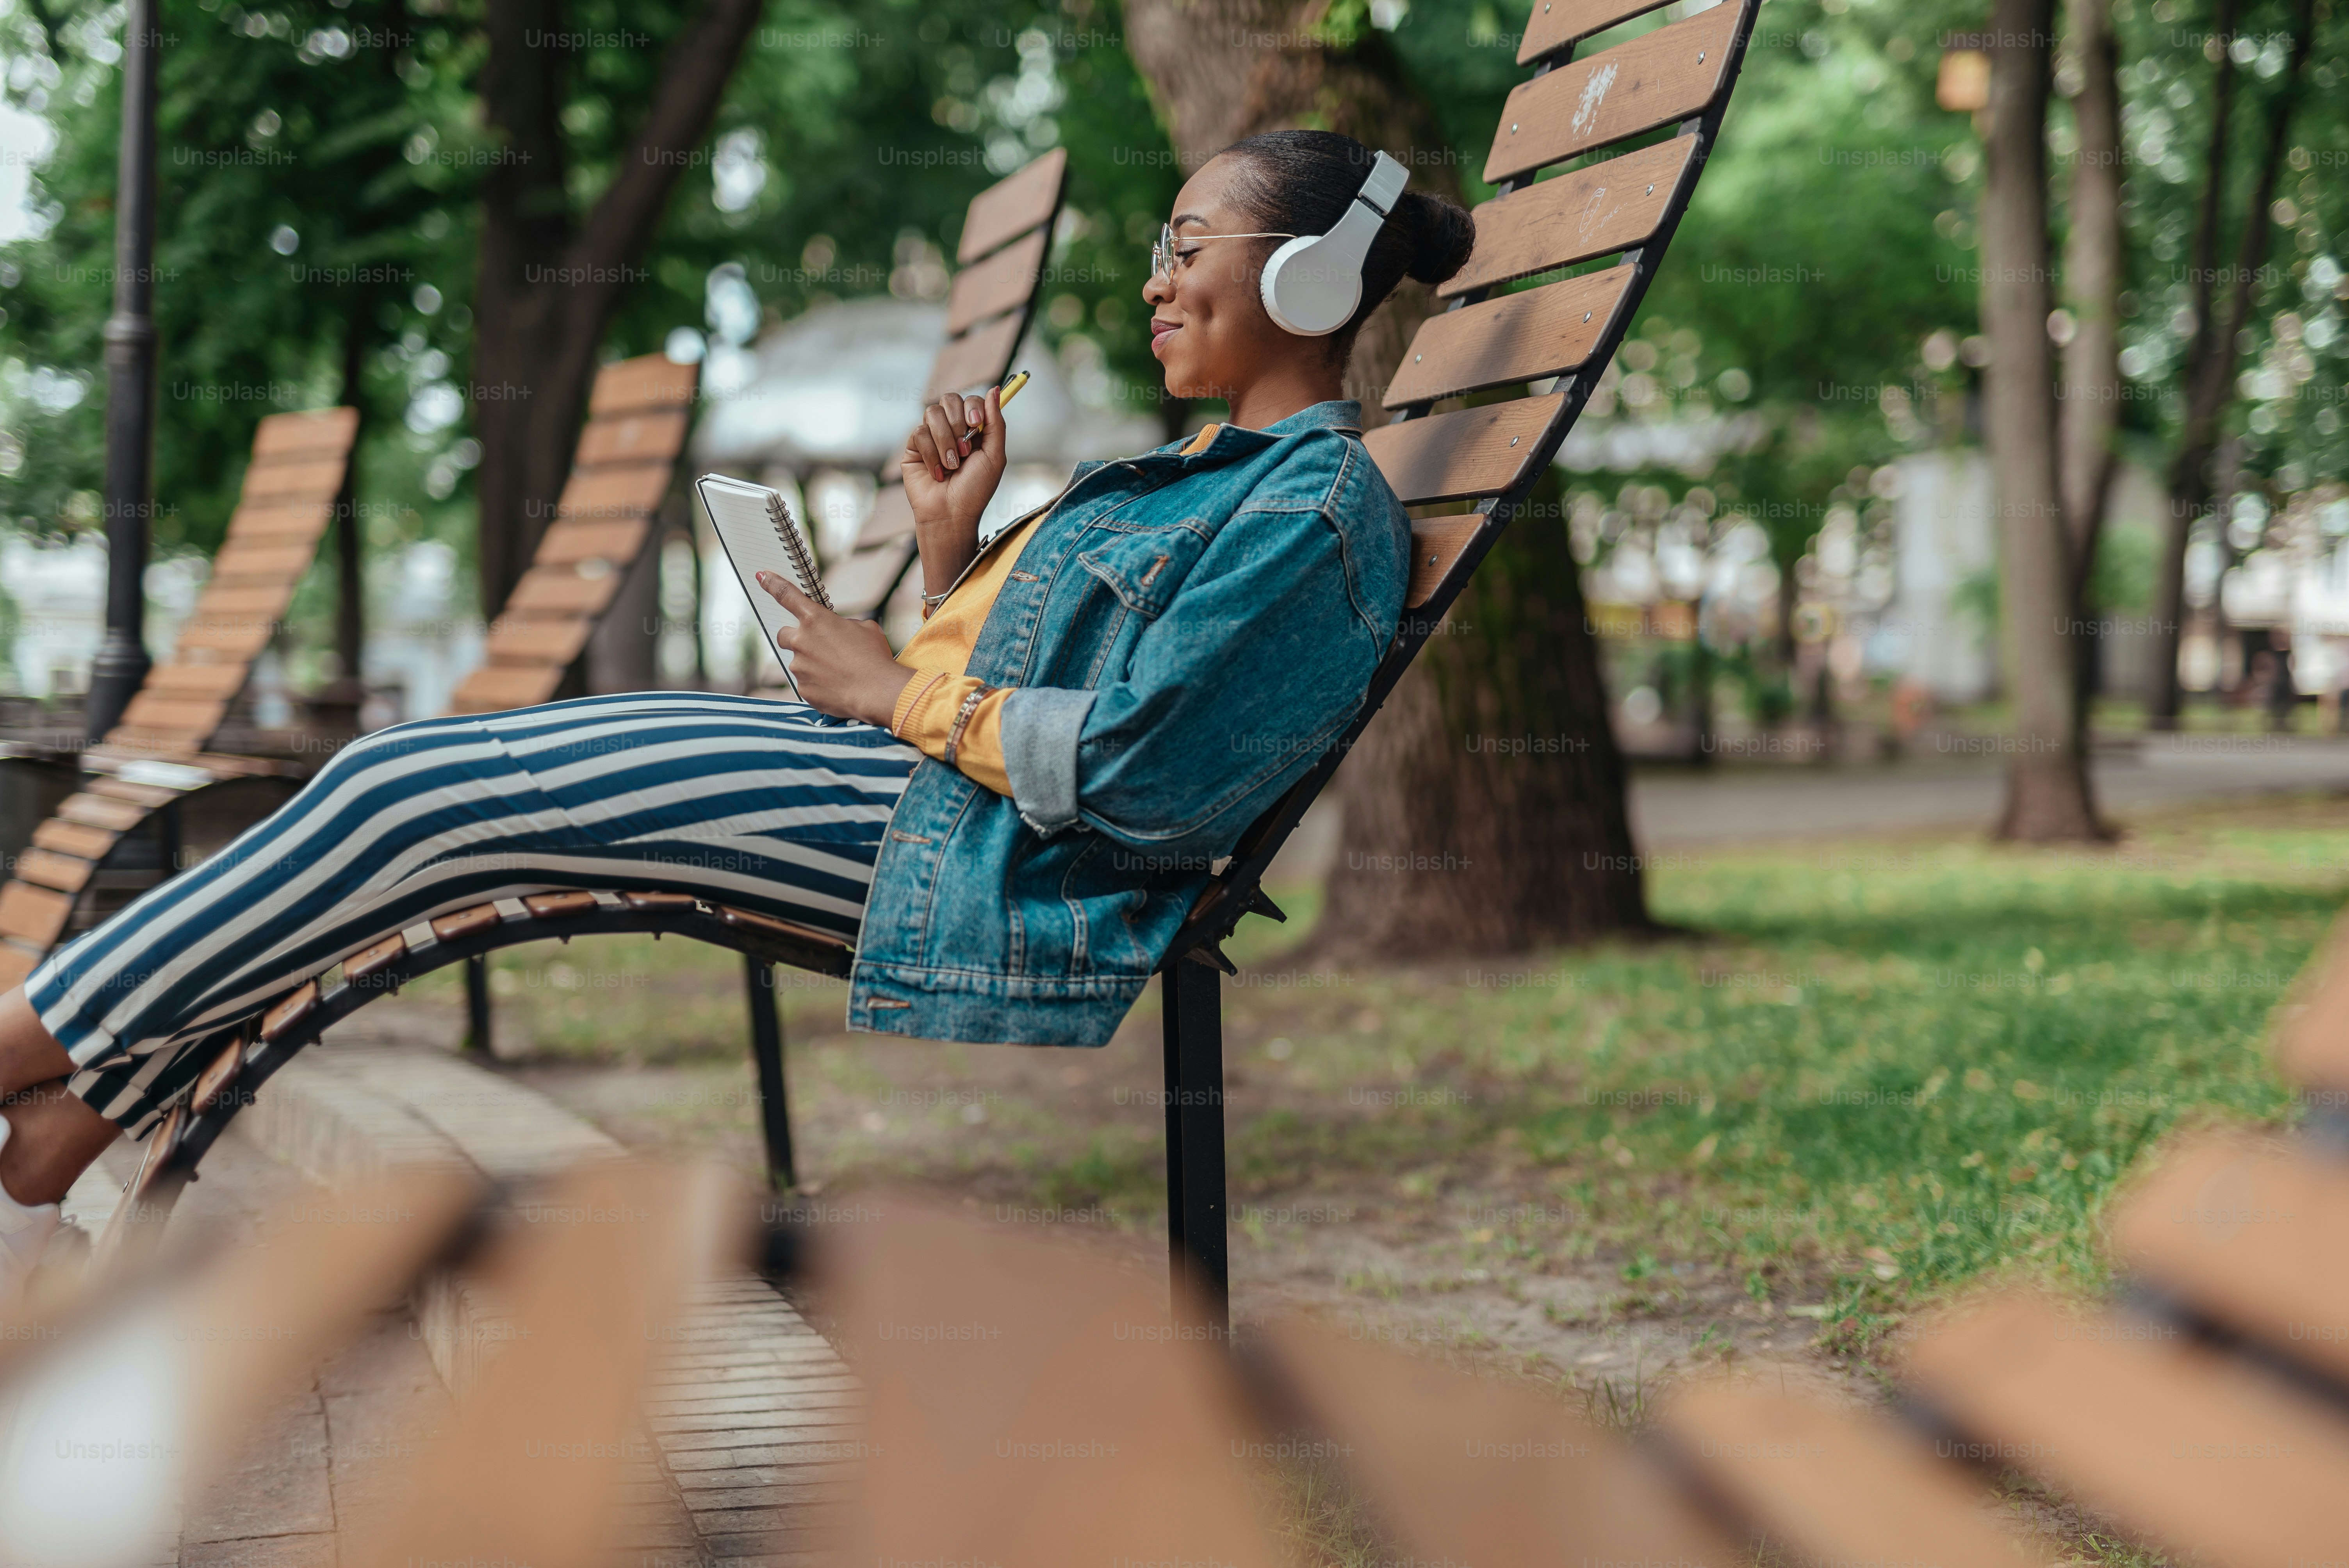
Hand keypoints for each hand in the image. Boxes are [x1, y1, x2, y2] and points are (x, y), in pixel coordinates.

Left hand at [757, 573, 912, 727]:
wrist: (877, 692)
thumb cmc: (874, 658)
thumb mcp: (865, 629)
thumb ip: (844, 625)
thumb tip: (838, 631)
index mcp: (815, 620)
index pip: (786, 595)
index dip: (772, 584)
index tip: (762, 576)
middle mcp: (801, 642)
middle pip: (784, 636)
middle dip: (797, 638)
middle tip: (818, 646)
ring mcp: (799, 667)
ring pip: (800, 662)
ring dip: (814, 664)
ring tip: (840, 672)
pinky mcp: (803, 689)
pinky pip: (807, 683)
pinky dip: (820, 684)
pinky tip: (838, 685)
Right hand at [901, 387, 1005, 582]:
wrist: (951, 514)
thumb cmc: (976, 490)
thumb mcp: (994, 456)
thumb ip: (996, 422)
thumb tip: (996, 389)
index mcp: (973, 430)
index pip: (970, 400)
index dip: (972, 407)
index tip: (976, 424)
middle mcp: (951, 429)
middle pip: (949, 399)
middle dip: (957, 422)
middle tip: (965, 448)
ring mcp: (931, 437)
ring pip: (932, 413)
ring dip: (945, 441)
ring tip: (953, 465)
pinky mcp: (914, 447)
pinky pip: (918, 433)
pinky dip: (931, 454)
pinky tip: (937, 473)